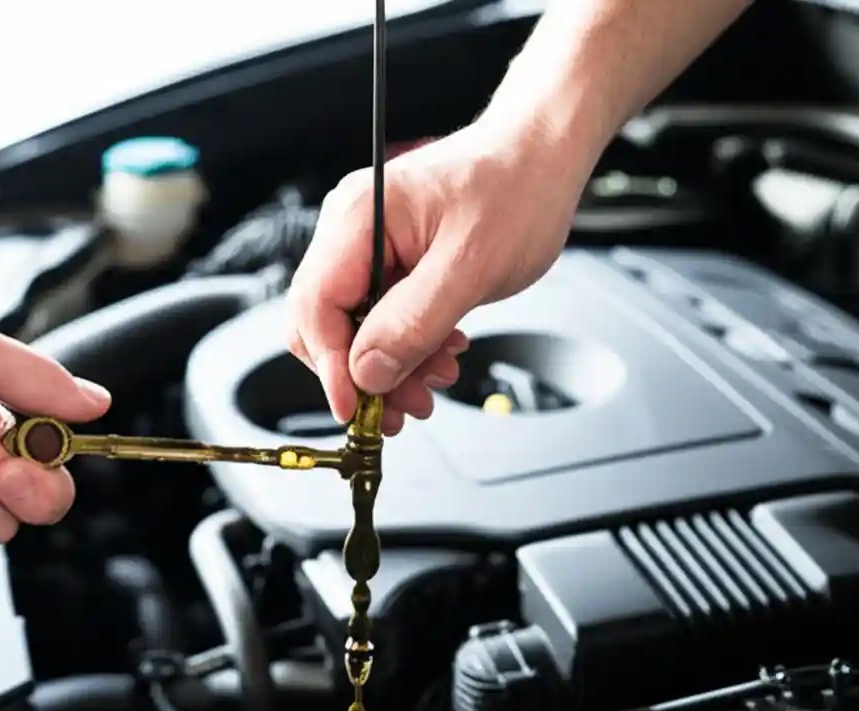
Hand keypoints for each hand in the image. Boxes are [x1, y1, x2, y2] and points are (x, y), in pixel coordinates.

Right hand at [286, 122, 591, 433]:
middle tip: (403, 405)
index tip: (355, 408)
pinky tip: (439, 350)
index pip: (316, 306)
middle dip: (362, 372)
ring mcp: (368, 242)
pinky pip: (379, 313)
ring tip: (434, 378)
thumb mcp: (471, 266)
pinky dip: (406, 342)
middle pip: (324, 322)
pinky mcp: (389, 256)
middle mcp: (352, 227)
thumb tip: (367, 372)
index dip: (331, 366)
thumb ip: (414, 323)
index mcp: (360, 217)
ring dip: (390, 363)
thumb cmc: (517, 187)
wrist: (543, 156)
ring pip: (353, 325)